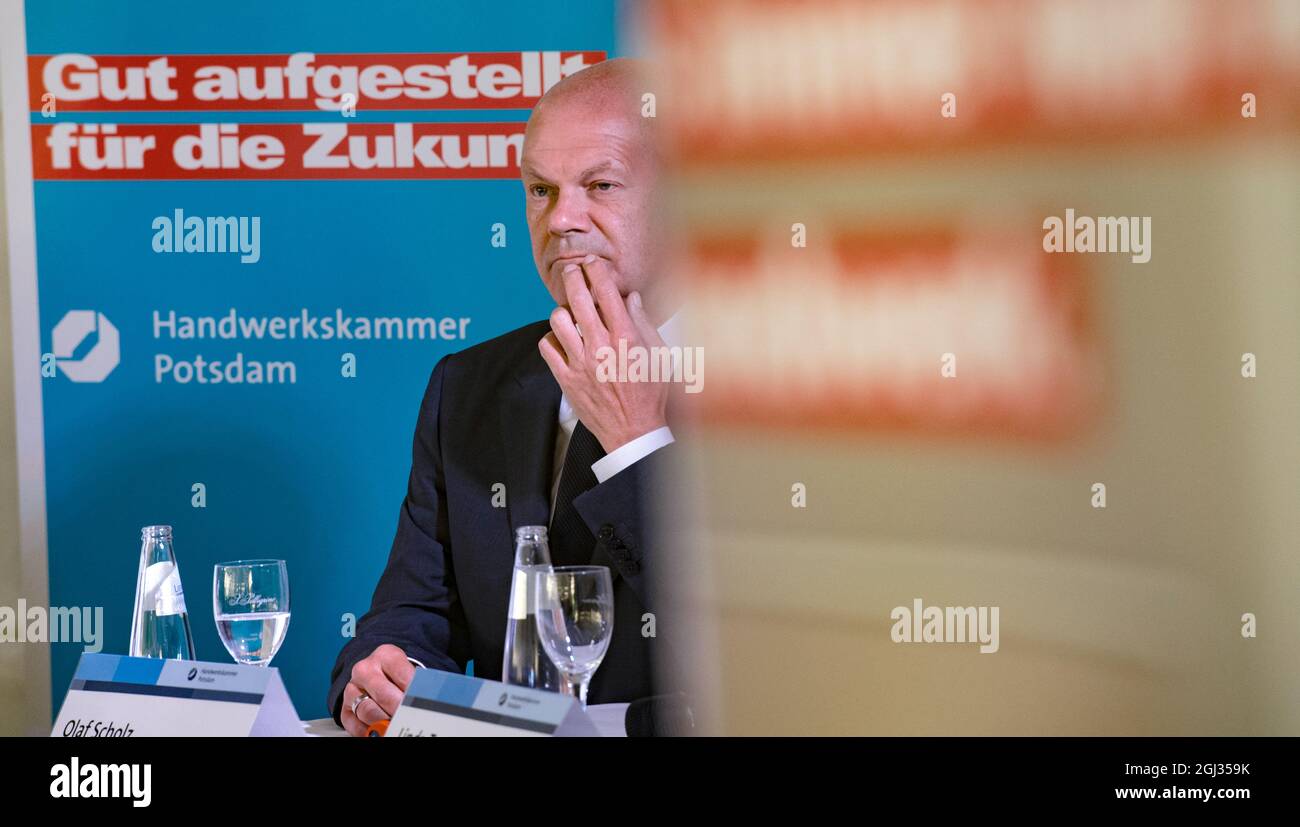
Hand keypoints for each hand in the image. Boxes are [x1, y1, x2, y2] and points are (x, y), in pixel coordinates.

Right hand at [340, 643, 414, 736]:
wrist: (378, 674)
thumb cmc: (398, 675)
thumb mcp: (410, 671)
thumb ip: (419, 683)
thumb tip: (429, 699)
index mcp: (386, 655)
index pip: (403, 675)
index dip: (415, 693)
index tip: (422, 704)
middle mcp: (365, 670)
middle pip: (384, 695)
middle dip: (399, 710)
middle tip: (411, 719)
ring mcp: (353, 689)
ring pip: (368, 711)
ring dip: (384, 722)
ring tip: (397, 726)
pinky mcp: (345, 708)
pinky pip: (354, 724)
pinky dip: (368, 732)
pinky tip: (380, 732)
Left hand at [539, 255, 669, 452]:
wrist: (634, 432)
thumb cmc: (651, 394)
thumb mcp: (660, 355)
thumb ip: (644, 323)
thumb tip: (631, 298)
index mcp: (626, 338)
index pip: (606, 292)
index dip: (596, 270)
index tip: (592, 263)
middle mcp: (601, 347)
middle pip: (577, 298)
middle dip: (573, 277)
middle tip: (572, 271)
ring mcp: (580, 363)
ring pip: (558, 320)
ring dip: (563, 311)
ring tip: (569, 312)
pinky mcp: (566, 379)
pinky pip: (547, 348)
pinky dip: (552, 339)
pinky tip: (562, 340)